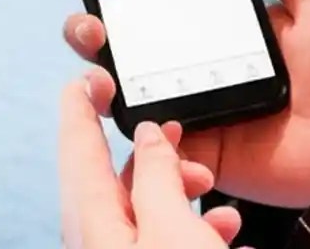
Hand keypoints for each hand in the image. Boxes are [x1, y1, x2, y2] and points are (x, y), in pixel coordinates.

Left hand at [60, 81, 236, 248]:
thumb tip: (148, 135)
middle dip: (156, 156)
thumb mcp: (172, 229)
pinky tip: (232, 238)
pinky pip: (169, 244)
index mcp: (92, 219)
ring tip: (223, 210)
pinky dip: (197, 232)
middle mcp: (98, 240)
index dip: (79, 107)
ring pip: (150, 215)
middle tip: (181, 137)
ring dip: (184, 198)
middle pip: (119, 180)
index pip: (78, 148)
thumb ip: (157, 177)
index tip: (83, 78)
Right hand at [64, 0, 309, 207]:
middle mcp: (194, 70)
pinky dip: (144, 139)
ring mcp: (194, 112)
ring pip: (126, 100)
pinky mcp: (200, 153)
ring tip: (100, 75)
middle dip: (90, 36)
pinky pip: (156, 149)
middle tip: (90, 27)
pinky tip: (155, 121)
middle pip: (123, 51)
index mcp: (216, 32)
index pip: (154, 9)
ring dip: (100, 85)